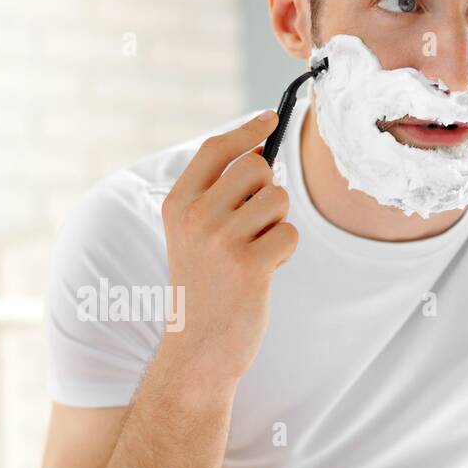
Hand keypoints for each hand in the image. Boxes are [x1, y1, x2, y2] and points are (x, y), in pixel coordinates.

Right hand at [158, 110, 298, 383]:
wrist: (198, 349)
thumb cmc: (204, 287)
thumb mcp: (192, 234)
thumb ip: (217, 193)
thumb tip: (260, 148)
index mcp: (178, 205)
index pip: (215, 148)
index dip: (247, 129)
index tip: (270, 118)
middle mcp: (195, 217)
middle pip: (256, 168)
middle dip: (266, 191)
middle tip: (252, 227)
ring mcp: (221, 241)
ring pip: (278, 200)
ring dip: (276, 225)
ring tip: (253, 254)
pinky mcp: (250, 266)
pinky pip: (289, 234)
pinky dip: (284, 252)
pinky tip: (262, 273)